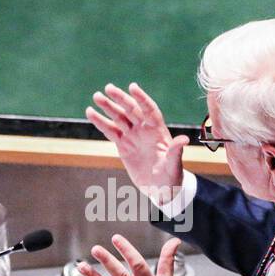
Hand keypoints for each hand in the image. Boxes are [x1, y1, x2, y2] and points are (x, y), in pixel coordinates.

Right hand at [85, 83, 188, 202]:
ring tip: (96, 97)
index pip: (149, 110)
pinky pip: (110, 131)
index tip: (132, 87)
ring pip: (119, 117)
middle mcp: (144, 130)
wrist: (160, 189)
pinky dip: (100, 122)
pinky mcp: (123, 144)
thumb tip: (184, 139)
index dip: (141, 98)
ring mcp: (132, 136)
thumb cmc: (171, 177)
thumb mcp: (174, 166)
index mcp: (158, 131)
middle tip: (108, 88)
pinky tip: (90, 112)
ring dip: (108, 107)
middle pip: (131, 110)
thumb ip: (176, 152)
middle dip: (120, 99)